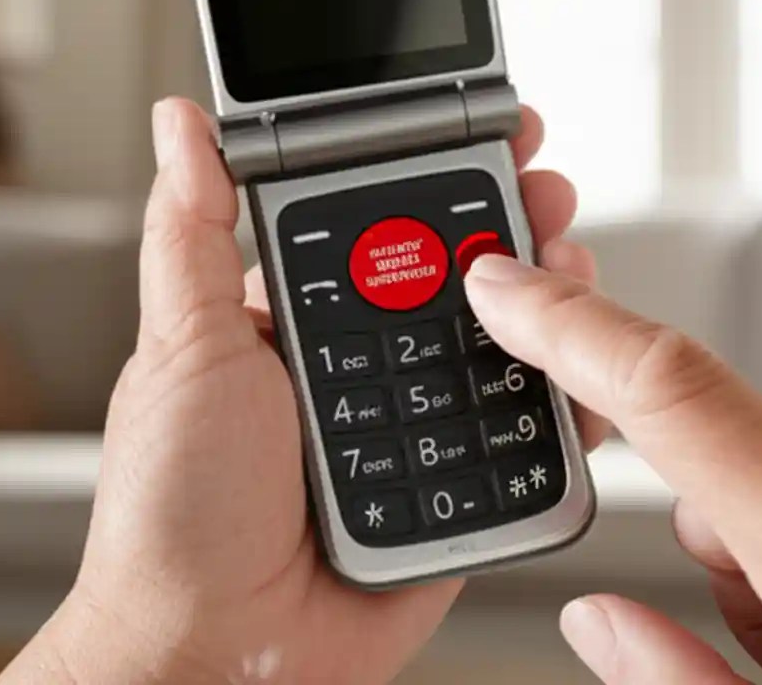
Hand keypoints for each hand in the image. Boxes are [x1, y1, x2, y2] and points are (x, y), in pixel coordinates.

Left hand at [0, 99, 604, 683]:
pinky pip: (519, 445)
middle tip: (552, 202)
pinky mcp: (453, 496)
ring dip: (549, 310)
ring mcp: (412, 431)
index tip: (493, 138)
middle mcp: (361, 369)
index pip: (383, 229)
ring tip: (575, 272)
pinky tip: (587, 373)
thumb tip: (180, 129)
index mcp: (299, 323)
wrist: (213, 654)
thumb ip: (192, 236)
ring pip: (498, 355)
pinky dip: (562, 410)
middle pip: (456, 284)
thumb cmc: (174, 513)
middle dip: (513, 234)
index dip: (440, 179)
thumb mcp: (180, 351)